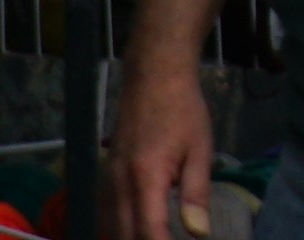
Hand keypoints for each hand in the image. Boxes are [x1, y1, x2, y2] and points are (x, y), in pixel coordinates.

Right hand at [107, 64, 212, 239]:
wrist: (153, 80)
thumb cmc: (183, 112)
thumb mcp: (200, 150)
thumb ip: (196, 193)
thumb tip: (199, 233)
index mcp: (145, 179)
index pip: (149, 231)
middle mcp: (118, 186)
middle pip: (124, 236)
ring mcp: (106, 183)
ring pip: (110, 230)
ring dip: (129, 239)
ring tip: (155, 236)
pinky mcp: (103, 179)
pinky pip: (104, 217)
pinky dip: (116, 232)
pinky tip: (133, 233)